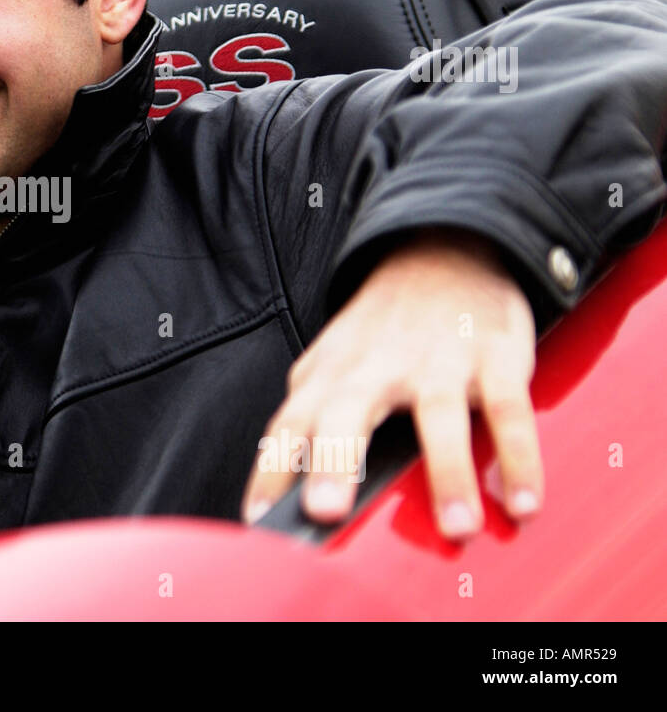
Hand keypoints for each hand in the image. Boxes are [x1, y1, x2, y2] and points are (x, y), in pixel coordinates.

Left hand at [241, 228, 541, 538]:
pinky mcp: (494, 357)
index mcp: (329, 375)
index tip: (255, 522)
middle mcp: (375, 367)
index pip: (287, 426)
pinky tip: (523, 503)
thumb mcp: (333, 368)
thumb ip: (312, 427)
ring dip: (448, 474)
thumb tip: (285, 508)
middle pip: (345, 414)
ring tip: (456, 530)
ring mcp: (437, 361)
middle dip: (333, 461)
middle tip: (325, 512)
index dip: (269, 471)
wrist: (445, 248)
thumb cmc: (380, 334)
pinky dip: (519, 457)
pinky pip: (508, 411)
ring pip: (437, 416)